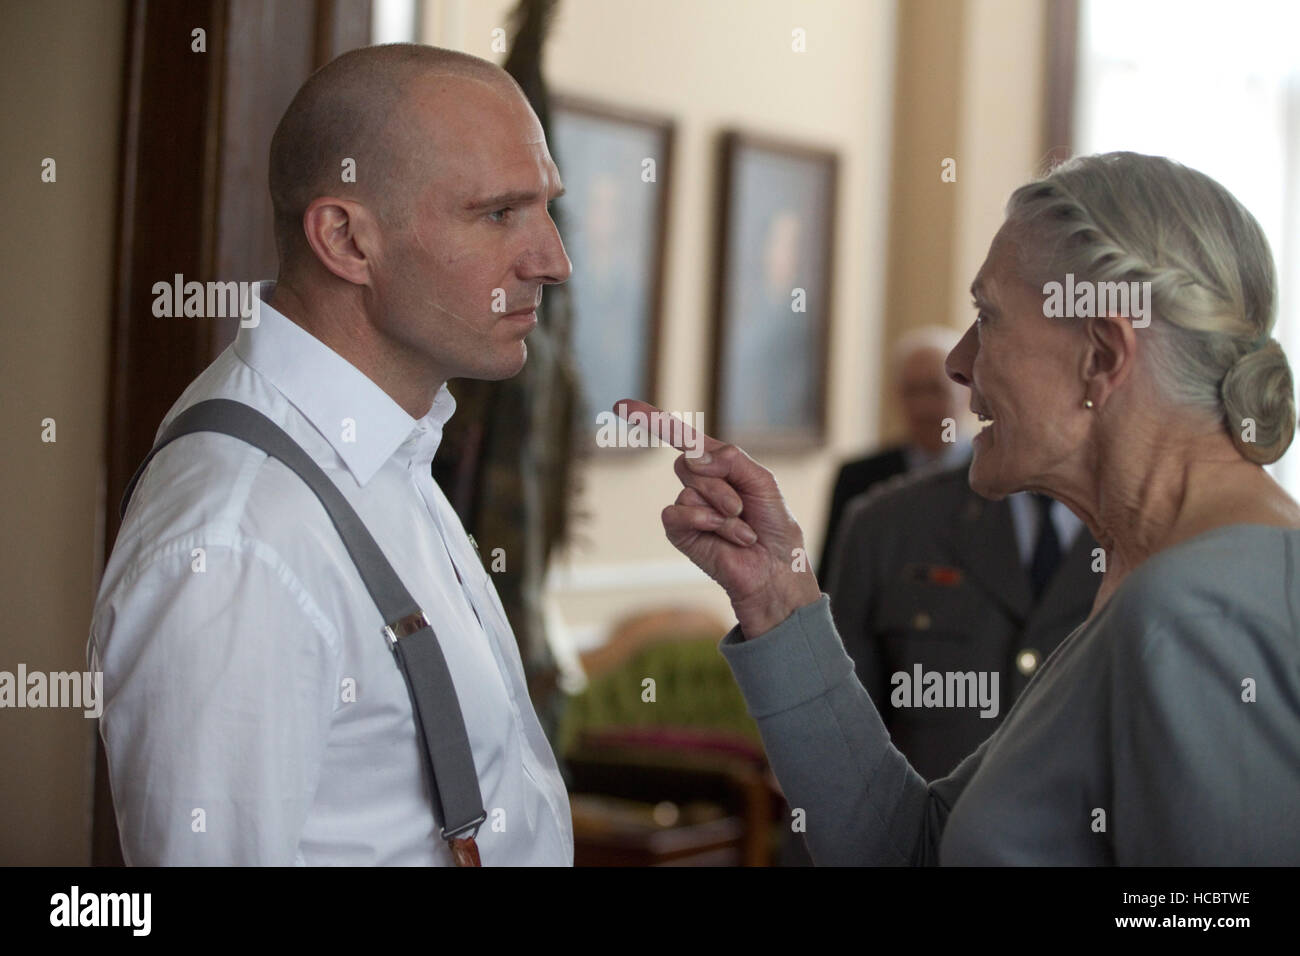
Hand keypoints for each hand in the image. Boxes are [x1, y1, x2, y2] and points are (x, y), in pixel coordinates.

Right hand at [614, 400, 821, 638]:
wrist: (774, 570)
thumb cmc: (774, 527)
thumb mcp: (763, 481)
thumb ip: (731, 459)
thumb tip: (692, 455)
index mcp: (719, 465)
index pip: (681, 437)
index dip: (652, 419)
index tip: (622, 406)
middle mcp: (700, 483)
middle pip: (689, 462)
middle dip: (722, 484)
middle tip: (742, 507)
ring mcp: (688, 507)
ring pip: (690, 489)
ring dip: (723, 511)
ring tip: (741, 530)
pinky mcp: (679, 531)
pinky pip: (677, 512)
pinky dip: (704, 521)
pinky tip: (723, 537)